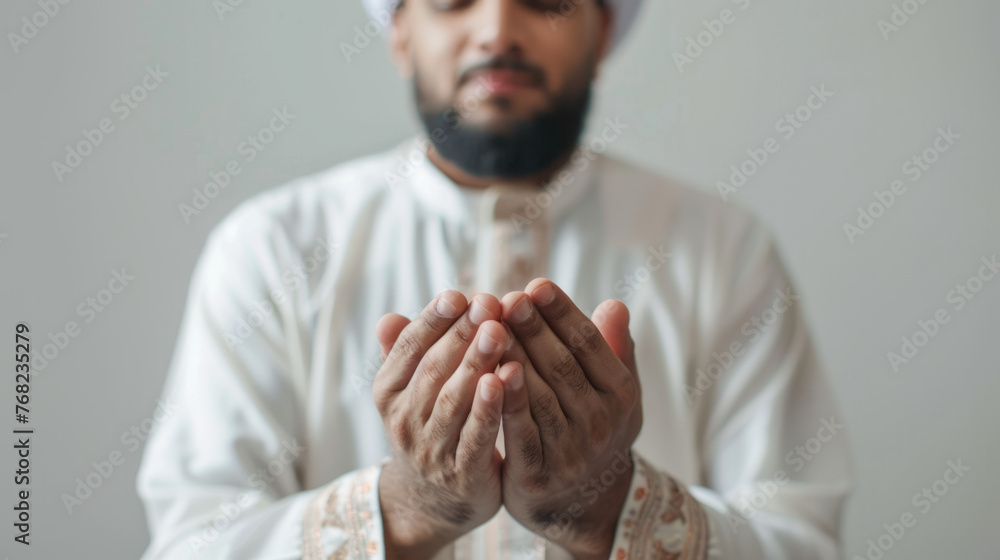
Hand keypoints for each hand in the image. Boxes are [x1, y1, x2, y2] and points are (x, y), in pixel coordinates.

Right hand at [372, 290, 514, 559]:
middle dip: (462, 333)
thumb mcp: (410, 392)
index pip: (409, 347)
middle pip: (434, 368)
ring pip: (454, 399)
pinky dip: (489, 409)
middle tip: (489, 302)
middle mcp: (403, 420)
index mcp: (389, 392)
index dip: (434, 319)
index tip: (459, 294)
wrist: (433, 502)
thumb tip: (387, 318)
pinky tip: (505, 382)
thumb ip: (406, 354)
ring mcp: (431, 449)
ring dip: (477, 362)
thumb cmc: (431, 428)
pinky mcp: (462, 474)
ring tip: (499, 332)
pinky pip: (476, 437)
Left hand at [497, 279, 641, 559]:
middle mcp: (601, 422)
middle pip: (562, 366)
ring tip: (492, 327)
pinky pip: (520, 432)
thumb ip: (614, 349)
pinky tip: (490, 374)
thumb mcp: (615, 394)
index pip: (589, 344)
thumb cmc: (594, 430)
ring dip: (515, 357)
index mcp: (621, 394)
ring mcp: (570, 450)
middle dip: (533, 329)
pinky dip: (507, 402)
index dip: (562, 313)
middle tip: (507, 297)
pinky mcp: (538, 474)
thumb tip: (615, 304)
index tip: (536, 284)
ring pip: (539, 395)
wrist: (583, 504)